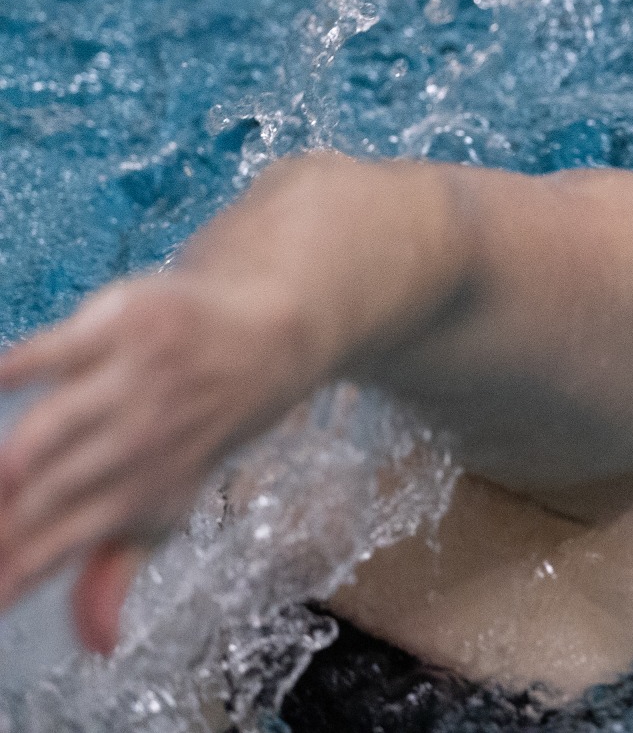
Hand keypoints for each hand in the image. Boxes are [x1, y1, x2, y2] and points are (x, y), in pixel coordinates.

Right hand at [0, 273, 318, 652]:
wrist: (268, 338)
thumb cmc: (196, 430)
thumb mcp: (166, 503)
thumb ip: (115, 569)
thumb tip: (96, 646)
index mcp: (140, 495)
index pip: (60, 543)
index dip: (12, 571)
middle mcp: (138, 443)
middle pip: (50, 490)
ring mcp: (133, 384)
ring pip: (55, 425)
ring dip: (17, 456)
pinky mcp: (125, 325)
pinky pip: (62, 347)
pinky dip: (22, 364)